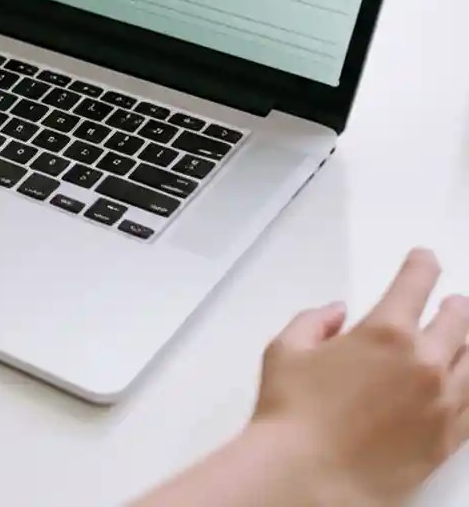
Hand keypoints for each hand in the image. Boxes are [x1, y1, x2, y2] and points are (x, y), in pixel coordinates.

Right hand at [253, 249, 468, 504]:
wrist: (308, 476)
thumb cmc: (292, 415)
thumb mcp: (285, 351)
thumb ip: (313, 322)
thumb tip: (335, 314)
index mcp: (385, 332)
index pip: (415, 284)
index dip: (422, 265)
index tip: (424, 259)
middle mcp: (424, 363)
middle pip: (457, 322)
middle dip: (454, 306)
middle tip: (453, 302)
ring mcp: (443, 402)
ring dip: (468, 343)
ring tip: (464, 339)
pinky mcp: (448, 438)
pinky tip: (466, 384)